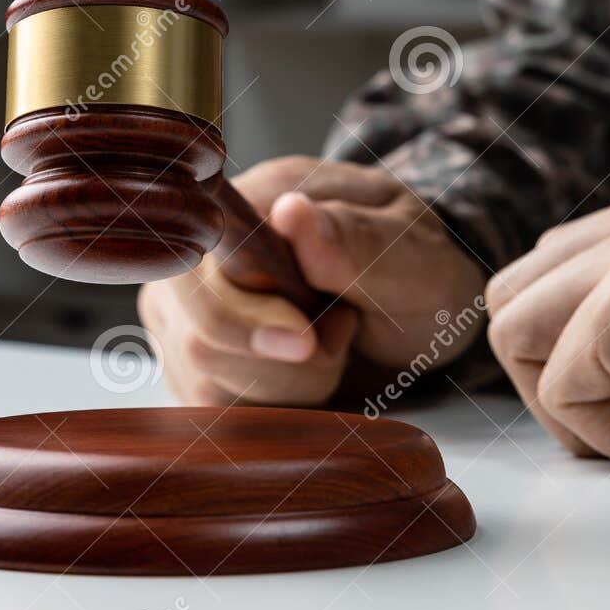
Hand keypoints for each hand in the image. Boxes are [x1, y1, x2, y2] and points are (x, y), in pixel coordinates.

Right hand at [138, 156, 486, 405]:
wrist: (420, 307)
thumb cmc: (415, 268)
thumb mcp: (412, 251)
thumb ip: (356, 238)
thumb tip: (291, 212)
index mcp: (250, 202)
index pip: (196, 266)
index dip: (240, 316)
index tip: (306, 340)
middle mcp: (201, 259)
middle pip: (199, 337)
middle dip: (284, 361)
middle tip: (344, 330)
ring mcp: (189, 313)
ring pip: (208, 381)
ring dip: (291, 383)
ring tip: (334, 340)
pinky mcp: (198, 364)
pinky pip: (217, 406)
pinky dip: (277, 403)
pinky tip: (310, 370)